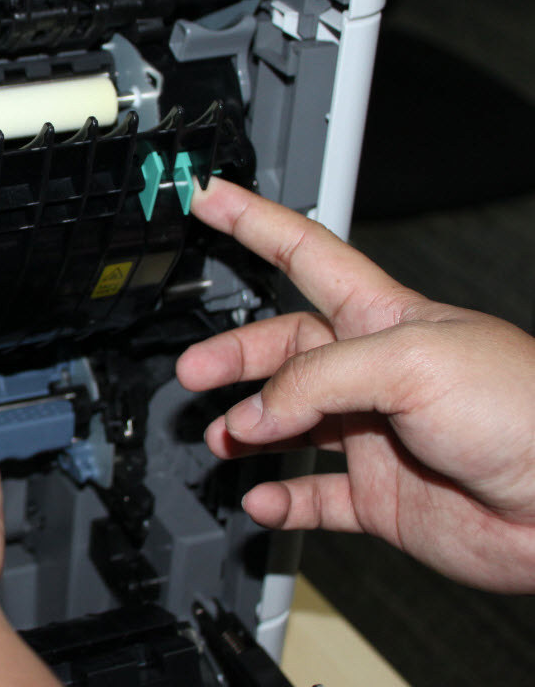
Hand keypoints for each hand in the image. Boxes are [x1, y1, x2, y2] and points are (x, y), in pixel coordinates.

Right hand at [177, 179, 534, 592]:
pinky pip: (311, 496)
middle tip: (194, 370)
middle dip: (231, 354)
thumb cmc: (526, 413)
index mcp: (384, 318)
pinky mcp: (380, 496)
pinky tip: (262, 497)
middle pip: (281, 348)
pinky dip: (278, 498)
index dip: (253, 223)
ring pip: (287, 424)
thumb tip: (254, 412)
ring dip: (247, 428)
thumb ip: (316, 378)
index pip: (303, 254)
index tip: (209, 198)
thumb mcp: (410, 362)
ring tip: (225, 437)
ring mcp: (374, 435)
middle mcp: (373, 373)